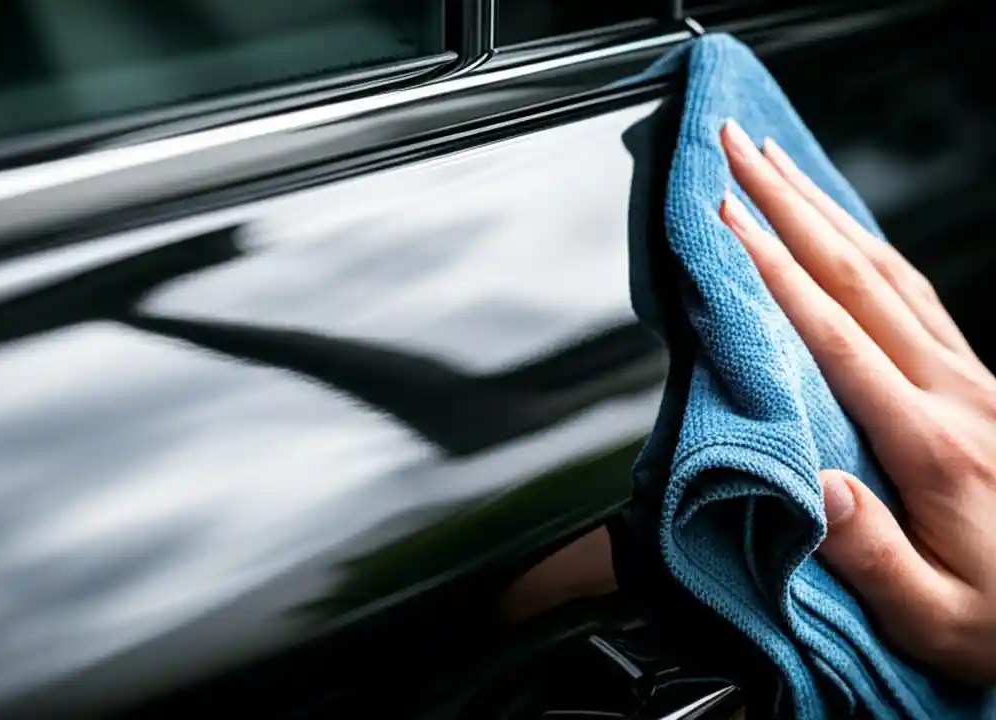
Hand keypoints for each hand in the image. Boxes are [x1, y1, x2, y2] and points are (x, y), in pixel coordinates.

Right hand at [718, 118, 995, 683]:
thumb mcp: (939, 620)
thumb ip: (875, 556)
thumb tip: (813, 484)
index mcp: (932, 445)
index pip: (837, 336)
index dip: (774, 270)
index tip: (726, 217)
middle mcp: (956, 394)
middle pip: (859, 275)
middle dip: (791, 203)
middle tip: (738, 148)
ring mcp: (973, 382)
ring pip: (891, 271)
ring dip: (828, 210)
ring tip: (778, 165)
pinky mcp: (980, 385)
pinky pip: (918, 294)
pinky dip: (871, 247)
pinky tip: (844, 230)